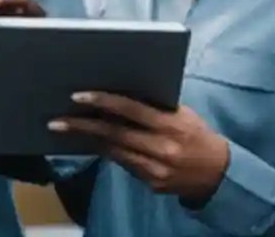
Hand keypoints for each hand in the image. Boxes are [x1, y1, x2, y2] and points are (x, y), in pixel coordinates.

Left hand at [50, 92, 229, 203]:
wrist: (218, 172)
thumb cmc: (195, 134)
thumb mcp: (181, 114)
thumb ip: (154, 106)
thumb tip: (117, 90)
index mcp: (171, 124)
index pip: (131, 109)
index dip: (103, 101)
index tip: (77, 96)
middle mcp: (163, 147)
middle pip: (115, 133)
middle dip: (83, 125)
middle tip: (55, 120)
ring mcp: (156, 169)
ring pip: (114, 150)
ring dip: (87, 139)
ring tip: (62, 128)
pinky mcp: (152, 183)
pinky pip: (122, 163)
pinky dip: (105, 150)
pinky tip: (87, 142)